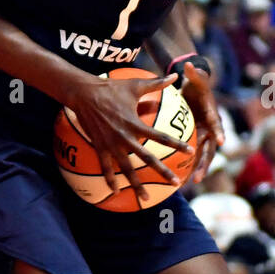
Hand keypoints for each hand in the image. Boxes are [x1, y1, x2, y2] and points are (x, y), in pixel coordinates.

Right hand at [64, 71, 189, 205]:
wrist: (84, 94)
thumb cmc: (111, 88)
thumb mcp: (135, 85)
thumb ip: (157, 84)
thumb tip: (175, 76)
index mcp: (136, 123)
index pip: (161, 137)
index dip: (177, 144)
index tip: (190, 150)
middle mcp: (125, 137)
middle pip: (148, 159)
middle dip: (163, 172)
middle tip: (176, 183)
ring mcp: (112, 144)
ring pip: (127, 169)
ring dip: (137, 184)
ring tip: (146, 197)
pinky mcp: (100, 146)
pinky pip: (105, 167)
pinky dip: (110, 180)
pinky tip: (116, 191)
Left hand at [180, 60, 222, 180]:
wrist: (195, 91)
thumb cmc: (196, 84)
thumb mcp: (196, 79)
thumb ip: (194, 74)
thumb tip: (189, 65)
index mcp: (212, 116)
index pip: (217, 125)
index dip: (219, 132)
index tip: (222, 142)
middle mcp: (210, 129)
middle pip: (209, 149)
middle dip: (205, 163)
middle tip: (199, 176)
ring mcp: (202, 136)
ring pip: (201, 156)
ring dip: (196, 169)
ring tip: (189, 183)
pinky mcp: (195, 140)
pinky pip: (191, 155)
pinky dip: (186, 165)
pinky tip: (178, 177)